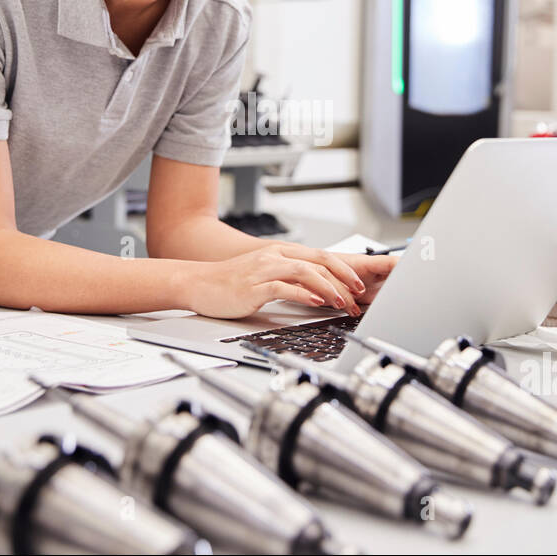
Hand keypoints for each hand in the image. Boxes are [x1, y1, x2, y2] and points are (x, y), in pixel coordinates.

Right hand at [179, 242, 395, 319]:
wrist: (198, 283)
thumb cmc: (231, 282)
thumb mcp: (265, 275)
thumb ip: (290, 278)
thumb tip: (318, 290)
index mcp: (281, 252)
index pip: (321, 256)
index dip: (344, 270)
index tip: (358, 286)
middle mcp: (275, 257)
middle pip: (319, 261)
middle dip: (344, 279)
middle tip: (358, 296)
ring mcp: (265, 269)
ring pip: (306, 272)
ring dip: (329, 288)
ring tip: (342, 302)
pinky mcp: (254, 286)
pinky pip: (285, 286)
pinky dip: (304, 294)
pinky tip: (316, 302)